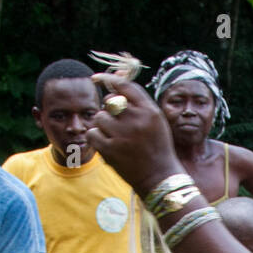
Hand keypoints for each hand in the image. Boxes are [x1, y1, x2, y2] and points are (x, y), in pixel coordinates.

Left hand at [86, 79, 183, 194]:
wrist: (160, 178)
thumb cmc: (156, 146)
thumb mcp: (155, 120)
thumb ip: (138, 100)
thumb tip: (117, 75)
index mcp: (149, 111)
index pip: (125, 86)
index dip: (108, 79)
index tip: (96, 78)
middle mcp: (136, 120)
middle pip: (110, 102)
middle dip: (110, 111)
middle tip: (118, 125)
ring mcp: (122, 135)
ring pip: (99, 117)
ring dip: (103, 126)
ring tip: (114, 137)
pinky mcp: (111, 150)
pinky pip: (92, 134)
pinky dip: (96, 138)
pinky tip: (106, 144)